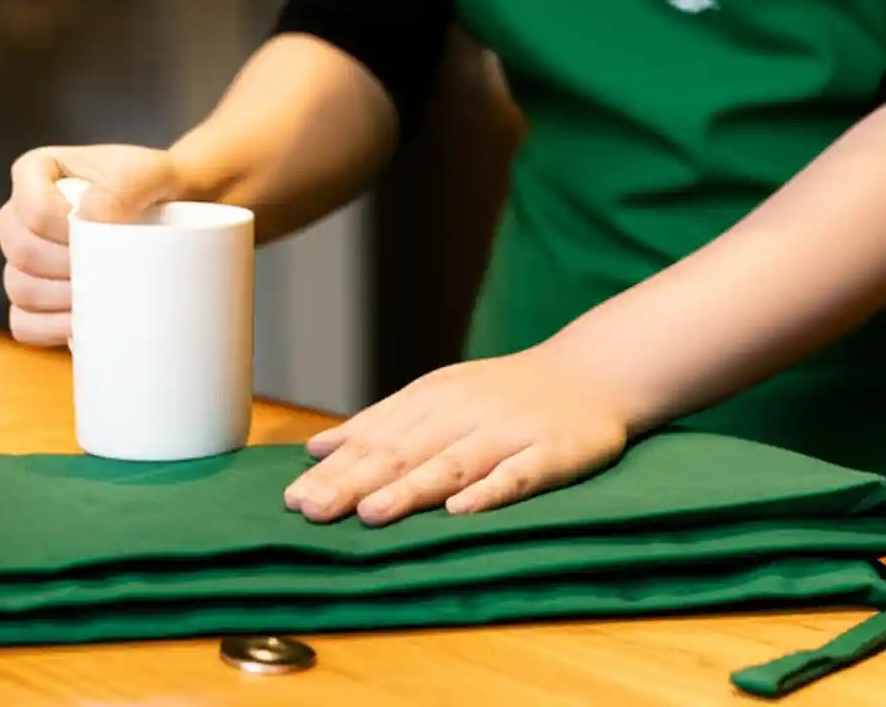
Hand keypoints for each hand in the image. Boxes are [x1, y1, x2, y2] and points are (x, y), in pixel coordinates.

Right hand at [0, 145, 181, 345]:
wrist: (172, 212)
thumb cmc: (155, 187)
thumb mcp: (150, 172)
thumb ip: (125, 185)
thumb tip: (91, 217)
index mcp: (35, 172)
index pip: (35, 210)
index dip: (68, 233)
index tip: (109, 235)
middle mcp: (19, 214)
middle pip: (23, 253)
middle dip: (69, 270)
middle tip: (111, 274)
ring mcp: (21, 256)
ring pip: (20, 289)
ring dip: (62, 302)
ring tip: (102, 299)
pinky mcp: (34, 292)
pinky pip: (23, 322)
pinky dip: (49, 330)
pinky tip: (82, 328)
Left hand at [285, 342, 628, 524]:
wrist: (592, 372)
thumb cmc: (503, 392)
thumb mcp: (436, 396)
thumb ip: (379, 422)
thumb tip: (315, 448)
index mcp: (431, 400)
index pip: (375, 438)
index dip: (334, 470)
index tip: (293, 500)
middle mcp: (464, 413)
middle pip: (403, 453)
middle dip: (354, 482)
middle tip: (312, 510)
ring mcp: (508, 432)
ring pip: (452, 464)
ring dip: (411, 489)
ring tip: (372, 513)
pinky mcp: (551, 452)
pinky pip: (519, 475)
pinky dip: (491, 491)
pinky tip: (462, 512)